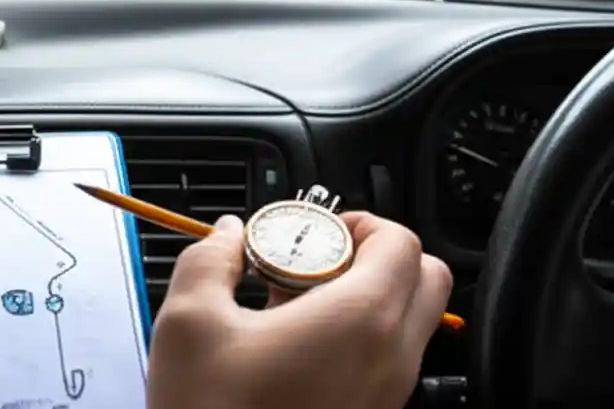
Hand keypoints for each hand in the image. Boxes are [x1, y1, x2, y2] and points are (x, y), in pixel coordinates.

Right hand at [147, 212, 451, 408]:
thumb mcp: (189, 322)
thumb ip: (210, 258)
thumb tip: (225, 235)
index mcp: (360, 319)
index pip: (401, 242)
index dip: (360, 222)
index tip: (315, 231)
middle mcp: (390, 358)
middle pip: (424, 279)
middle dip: (377, 255)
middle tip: (318, 261)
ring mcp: (389, 394)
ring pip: (410, 322)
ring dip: (369, 297)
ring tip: (298, 306)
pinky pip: (389, 362)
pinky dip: (361, 339)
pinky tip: (296, 348)